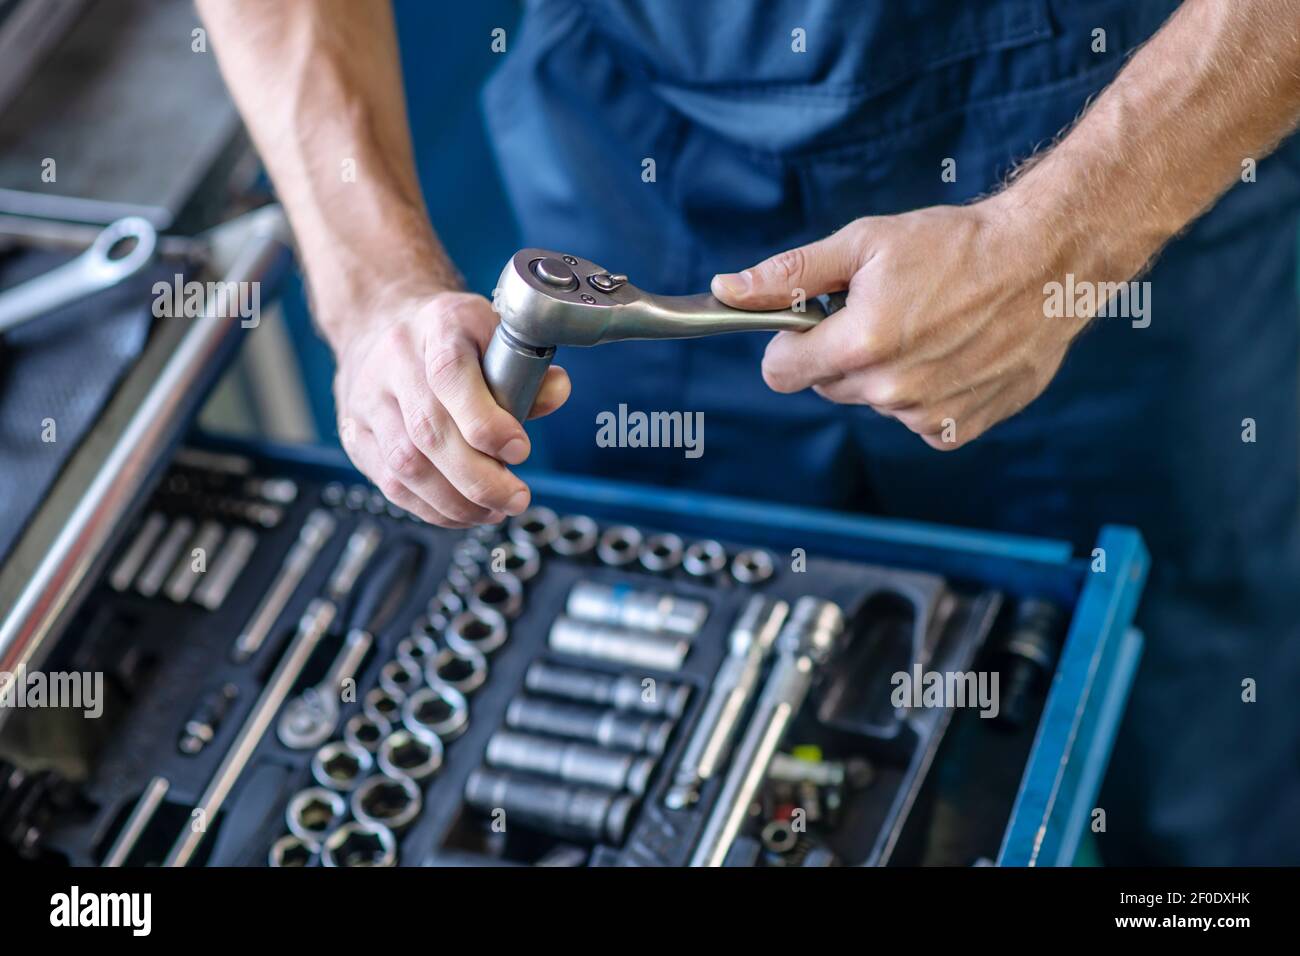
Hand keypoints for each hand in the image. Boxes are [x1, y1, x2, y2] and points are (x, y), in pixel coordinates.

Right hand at [332, 291, 569, 525]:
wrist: (379, 322)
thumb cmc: (448, 335)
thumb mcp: (493, 331)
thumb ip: (526, 369)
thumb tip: (556, 391)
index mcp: (437, 324)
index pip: (450, 374)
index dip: (486, 420)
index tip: (519, 450)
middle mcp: (394, 360)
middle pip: (429, 430)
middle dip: (479, 477)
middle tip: (515, 498)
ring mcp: (368, 399)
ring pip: (406, 464)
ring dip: (456, 500)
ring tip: (494, 509)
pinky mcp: (355, 435)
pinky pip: (391, 484)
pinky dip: (432, 508)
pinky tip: (464, 512)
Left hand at [711, 199, 1090, 449]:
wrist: (1047, 262)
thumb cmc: (956, 245)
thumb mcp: (864, 243)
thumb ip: (790, 274)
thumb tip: (727, 290)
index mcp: (859, 345)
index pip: (779, 372)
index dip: (789, 344)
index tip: (810, 323)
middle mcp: (890, 390)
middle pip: (827, 385)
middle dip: (842, 351)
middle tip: (885, 310)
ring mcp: (926, 415)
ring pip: (873, 402)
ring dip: (886, 372)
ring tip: (928, 326)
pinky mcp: (958, 429)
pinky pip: (915, 420)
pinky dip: (925, 392)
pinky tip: (952, 354)